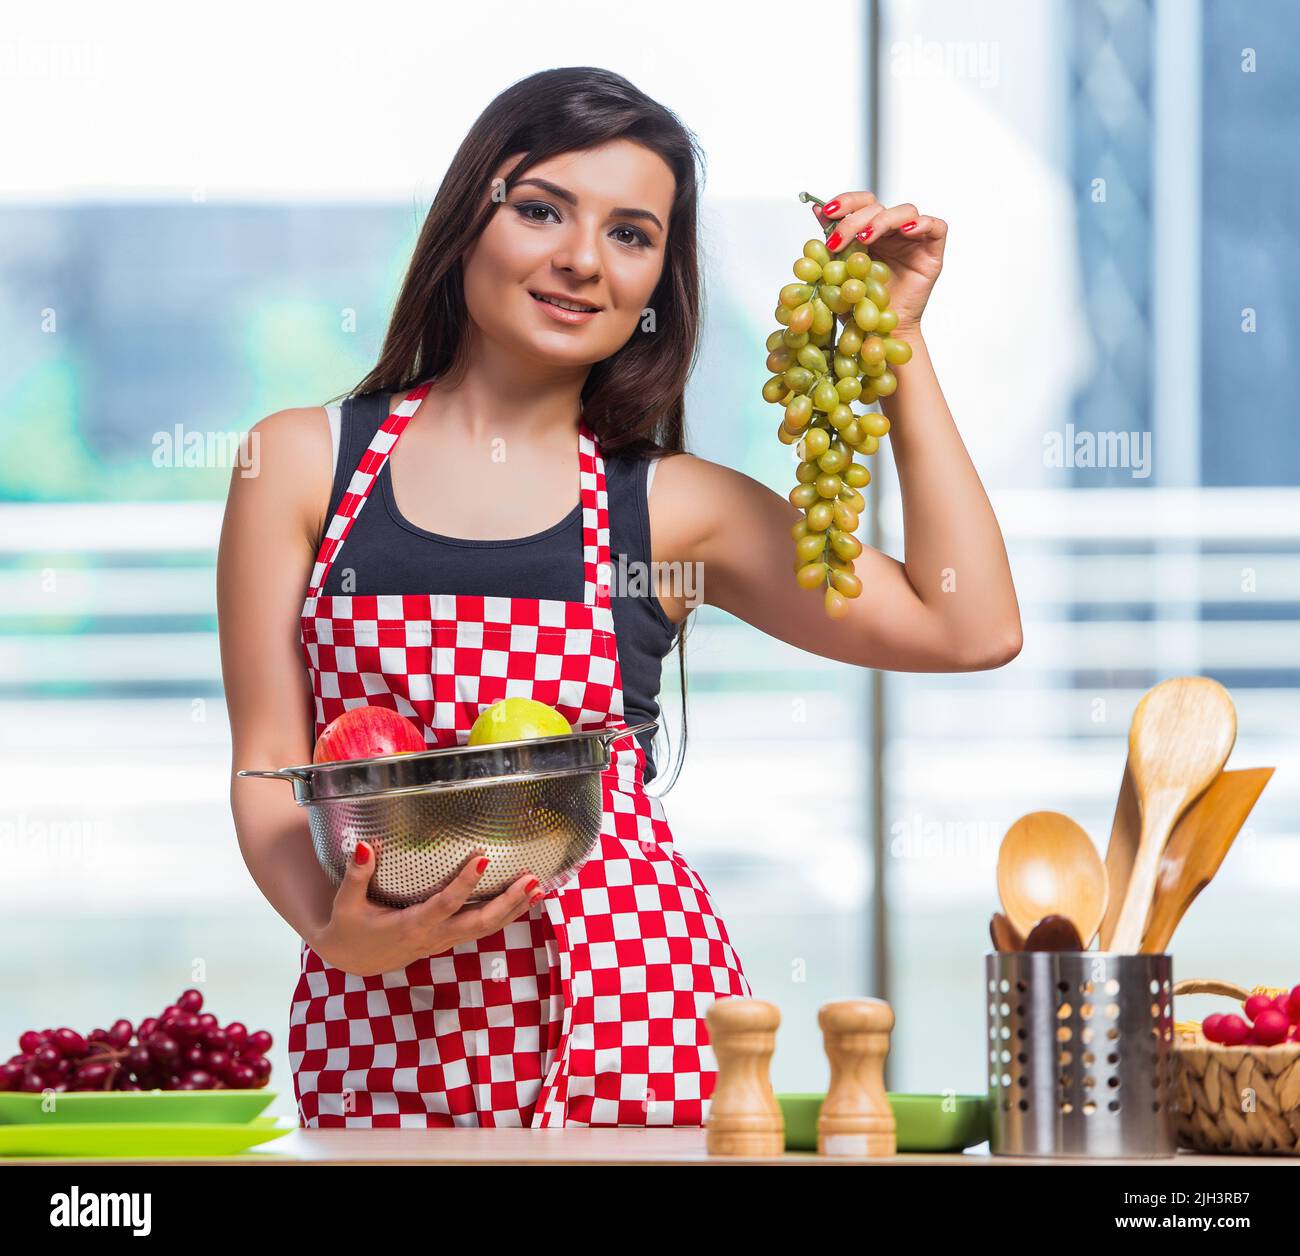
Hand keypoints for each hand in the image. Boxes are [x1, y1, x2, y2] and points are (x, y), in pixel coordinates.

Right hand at [311, 844, 542, 976]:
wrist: (354, 960)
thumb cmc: (350, 928)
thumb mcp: (346, 904)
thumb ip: (356, 875)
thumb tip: (364, 845)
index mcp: (410, 926)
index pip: (444, 905)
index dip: (464, 884)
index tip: (483, 859)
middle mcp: (433, 936)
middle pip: (478, 923)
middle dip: (507, 902)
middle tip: (529, 879)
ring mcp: (444, 941)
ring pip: (486, 929)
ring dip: (514, 910)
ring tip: (538, 887)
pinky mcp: (449, 939)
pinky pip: (482, 929)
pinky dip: (506, 915)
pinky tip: (525, 900)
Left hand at [814, 191, 946, 336]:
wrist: (877, 333)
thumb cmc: (860, 305)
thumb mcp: (839, 271)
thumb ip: (832, 241)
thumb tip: (816, 210)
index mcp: (869, 231)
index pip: (861, 203)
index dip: (846, 202)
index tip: (828, 212)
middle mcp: (892, 231)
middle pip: (878, 207)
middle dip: (855, 220)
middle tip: (839, 241)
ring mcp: (913, 239)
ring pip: (905, 211)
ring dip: (882, 221)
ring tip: (865, 240)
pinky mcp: (932, 251)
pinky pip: (937, 227)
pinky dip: (923, 223)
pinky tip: (906, 231)